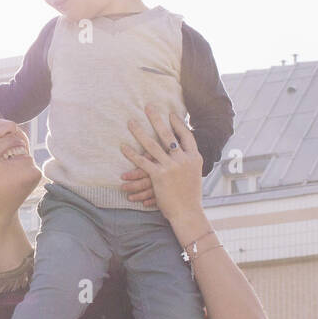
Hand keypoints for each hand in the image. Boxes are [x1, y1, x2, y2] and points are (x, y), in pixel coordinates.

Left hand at [118, 107, 205, 230]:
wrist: (188, 212)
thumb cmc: (190, 195)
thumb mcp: (194, 175)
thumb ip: (189, 162)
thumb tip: (185, 152)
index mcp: (194, 158)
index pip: (186, 135)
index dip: (178, 123)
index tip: (170, 113)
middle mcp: (184, 160)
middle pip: (168, 135)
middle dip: (157, 119)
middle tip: (148, 106)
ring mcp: (171, 167)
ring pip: (152, 146)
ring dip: (139, 132)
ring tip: (130, 122)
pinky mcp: (159, 177)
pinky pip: (142, 162)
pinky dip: (132, 154)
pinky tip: (123, 147)